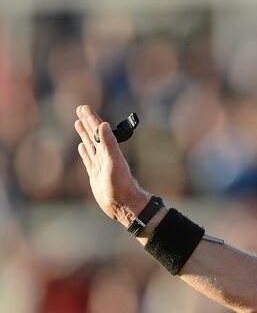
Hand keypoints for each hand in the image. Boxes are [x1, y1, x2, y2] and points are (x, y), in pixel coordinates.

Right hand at [74, 105, 148, 226]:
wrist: (122, 205)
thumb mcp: (114, 163)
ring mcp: (100, 165)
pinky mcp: (95, 175)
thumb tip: (104, 124)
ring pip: (90, 145)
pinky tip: (81, 147)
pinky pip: (88, 159)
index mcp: (109, 151)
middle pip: (93, 135)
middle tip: (80, 109)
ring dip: (85, 134)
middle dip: (87, 122)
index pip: (98, 131)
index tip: (84, 107)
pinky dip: (84, 152)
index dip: (91, 119)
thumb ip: (110, 144)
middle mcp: (104, 156)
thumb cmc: (121, 185)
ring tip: (79, 123)